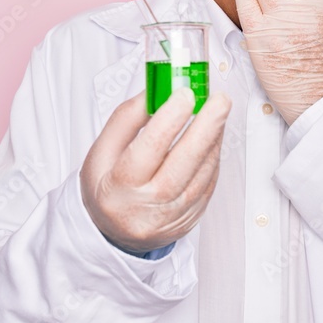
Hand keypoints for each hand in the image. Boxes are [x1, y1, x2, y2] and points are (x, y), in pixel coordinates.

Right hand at [80, 87, 231, 254]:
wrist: (114, 232)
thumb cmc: (107, 187)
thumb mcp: (102, 151)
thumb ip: (127, 119)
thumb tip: (157, 90)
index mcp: (118, 188)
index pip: (147, 151)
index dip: (169, 120)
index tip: (185, 94)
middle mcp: (146, 207)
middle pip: (182, 165)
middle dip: (205, 128)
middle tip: (220, 101)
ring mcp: (171, 217)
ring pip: (201, 174)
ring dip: (213, 139)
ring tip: (217, 111)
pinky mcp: (190, 220)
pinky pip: (208, 184)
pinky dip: (213, 157)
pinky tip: (212, 136)